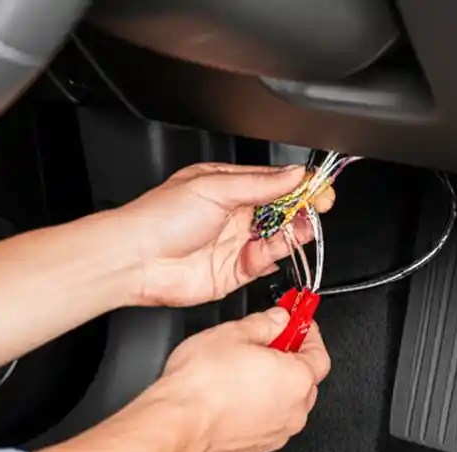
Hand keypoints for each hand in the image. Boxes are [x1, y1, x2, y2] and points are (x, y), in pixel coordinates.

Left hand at [115, 163, 335, 306]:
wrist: (136, 259)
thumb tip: (294, 174)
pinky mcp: (231, 272)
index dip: (300, 186)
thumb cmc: (160, 217)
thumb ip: (260, 184)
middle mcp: (233, 214)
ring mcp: (233, 243)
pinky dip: (273, 259)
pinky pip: (262, 264)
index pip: (274, 183)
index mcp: (228, 186)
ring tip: (302, 230)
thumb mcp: (216, 188)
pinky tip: (277, 252)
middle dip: (302, 210)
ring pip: (275, 238)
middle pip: (280, 212)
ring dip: (292, 234)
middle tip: (318, 210)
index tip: (320, 189)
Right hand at [155, 306, 330, 451]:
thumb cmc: (202, 386)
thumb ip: (264, 323)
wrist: (178, 426)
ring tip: (244, 371)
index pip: (319, 354)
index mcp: (297, 379)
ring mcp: (275, 435)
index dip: (308, 334)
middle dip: (290, 359)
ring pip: (284, 405)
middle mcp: (293, 411)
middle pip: (304, 381)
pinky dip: (256, 410)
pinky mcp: (254, 450)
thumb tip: (277, 319)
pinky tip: (233, 397)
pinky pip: (264, 424)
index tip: (297, 323)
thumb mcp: (233, 334)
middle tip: (269, 342)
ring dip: (272, 387)